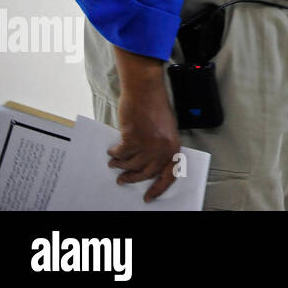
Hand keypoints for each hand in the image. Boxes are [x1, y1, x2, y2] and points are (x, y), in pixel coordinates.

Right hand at [108, 48, 180, 201]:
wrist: (145, 90)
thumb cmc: (154, 107)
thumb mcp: (165, 130)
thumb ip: (160, 147)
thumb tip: (148, 165)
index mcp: (174, 146)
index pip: (169, 174)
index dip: (159, 188)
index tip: (149, 197)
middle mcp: (163, 148)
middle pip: (146, 173)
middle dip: (133, 178)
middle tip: (123, 180)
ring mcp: (148, 144)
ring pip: (130, 165)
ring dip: (121, 165)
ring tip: (115, 162)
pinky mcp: (132, 139)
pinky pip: (120, 154)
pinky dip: (115, 153)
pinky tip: (113, 149)